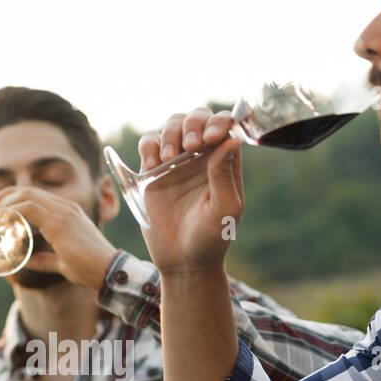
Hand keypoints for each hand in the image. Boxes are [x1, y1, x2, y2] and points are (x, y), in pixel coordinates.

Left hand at [0, 185, 116, 289]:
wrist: (108, 271)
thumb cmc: (88, 268)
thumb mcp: (60, 262)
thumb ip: (42, 259)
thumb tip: (25, 261)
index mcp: (68, 213)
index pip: (38, 196)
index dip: (16, 196)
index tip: (0, 204)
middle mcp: (66, 207)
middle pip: (29, 191)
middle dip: (7, 195)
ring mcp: (63, 212)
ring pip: (28, 196)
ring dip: (7, 202)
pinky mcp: (60, 222)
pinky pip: (30, 208)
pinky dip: (13, 210)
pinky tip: (3, 219)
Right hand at [136, 107, 243, 277]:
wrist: (183, 262)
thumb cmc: (212, 238)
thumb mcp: (225, 209)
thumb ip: (225, 174)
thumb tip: (232, 139)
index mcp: (224, 161)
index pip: (225, 126)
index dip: (219, 122)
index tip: (212, 137)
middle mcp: (201, 156)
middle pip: (197, 118)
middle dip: (193, 123)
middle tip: (190, 145)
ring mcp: (177, 162)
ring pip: (172, 125)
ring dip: (170, 133)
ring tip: (169, 160)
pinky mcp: (153, 172)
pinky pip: (148, 145)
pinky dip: (149, 146)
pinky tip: (153, 165)